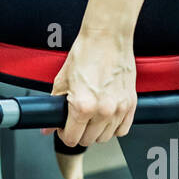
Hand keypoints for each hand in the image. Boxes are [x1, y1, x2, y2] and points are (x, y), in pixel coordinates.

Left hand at [51, 29, 137, 145]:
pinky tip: (106, 118)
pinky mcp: (131, 104)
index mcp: (83, 106)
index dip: (64, 134)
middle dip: (79, 133)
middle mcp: (103, 111)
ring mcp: (119, 108)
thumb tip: (48, 126)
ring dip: (96, 132)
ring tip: (90, 118)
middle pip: (88, 140)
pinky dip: (114, 128)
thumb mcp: (62, 80)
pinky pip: (123, 129)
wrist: (107, 38)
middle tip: (75, 122)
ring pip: (105, 137)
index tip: (64, 128)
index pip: (72, 138)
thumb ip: (54, 105)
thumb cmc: (86, 53)